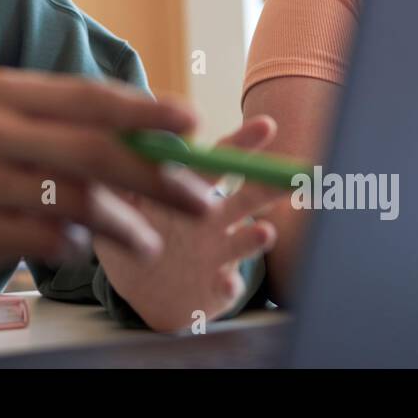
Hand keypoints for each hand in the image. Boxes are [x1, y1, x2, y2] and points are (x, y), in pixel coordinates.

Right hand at [0, 68, 214, 310]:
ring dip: (124, 224)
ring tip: (150, 244)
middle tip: (200, 201)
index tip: (194, 124)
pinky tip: (77, 252)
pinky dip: (72, 247)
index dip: (147, 111)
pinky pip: (41, 237)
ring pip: (71, 197)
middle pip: (90, 147)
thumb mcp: (38, 148)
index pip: (90, 97)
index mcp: (9, 93)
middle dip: (154, 175)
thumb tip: (178, 135)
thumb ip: (93, 136)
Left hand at [94, 115, 282, 332]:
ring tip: (264, 233)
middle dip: (269, 182)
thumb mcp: (122, 205)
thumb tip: (120, 141)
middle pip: (248, 196)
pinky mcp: (217, 291)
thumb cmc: (137, 234)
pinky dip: (228, 284)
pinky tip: (226, 281)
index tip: (268, 126)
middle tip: (297, 171)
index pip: (221, 161)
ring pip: (245, 241)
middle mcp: (216, 221)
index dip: (243, 144)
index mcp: (195, 193)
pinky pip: (226, 287)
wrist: (144, 291)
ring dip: (255, 238)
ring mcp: (220, 256)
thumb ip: (123, 176)